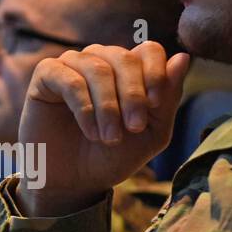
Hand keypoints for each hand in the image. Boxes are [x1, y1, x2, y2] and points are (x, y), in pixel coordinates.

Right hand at [17, 43, 190, 216]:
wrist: (74, 181)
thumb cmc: (112, 156)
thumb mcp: (151, 133)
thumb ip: (168, 97)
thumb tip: (184, 57)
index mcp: (128, 70)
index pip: (148, 50)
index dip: (155, 73)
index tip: (155, 105)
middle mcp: (101, 60)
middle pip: (124, 58)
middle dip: (133, 95)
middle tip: (134, 128)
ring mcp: (72, 65)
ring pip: (97, 68)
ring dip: (108, 106)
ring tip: (109, 138)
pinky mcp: (47, 75)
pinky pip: (69, 79)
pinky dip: (83, 106)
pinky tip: (90, 131)